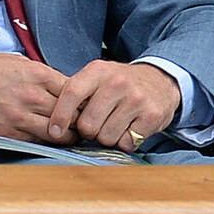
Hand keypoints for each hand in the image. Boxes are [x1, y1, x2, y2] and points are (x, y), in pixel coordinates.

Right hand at [0, 49, 78, 144]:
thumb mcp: (20, 62)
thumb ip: (44, 76)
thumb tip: (66, 87)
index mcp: (37, 74)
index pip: (75, 92)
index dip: (83, 100)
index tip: (86, 104)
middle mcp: (32, 96)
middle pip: (71, 114)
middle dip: (80, 119)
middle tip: (85, 122)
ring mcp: (20, 117)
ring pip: (58, 132)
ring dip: (67, 135)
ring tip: (71, 134)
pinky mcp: (8, 133)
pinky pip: (37, 141)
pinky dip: (47, 141)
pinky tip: (50, 138)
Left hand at [47, 59, 181, 151]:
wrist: (160, 80)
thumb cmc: (120, 84)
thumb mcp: (97, 77)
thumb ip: (76, 94)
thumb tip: (53, 125)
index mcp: (98, 71)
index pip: (71, 94)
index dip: (60, 116)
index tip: (54, 132)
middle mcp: (117, 82)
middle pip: (87, 125)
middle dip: (89, 131)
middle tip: (99, 123)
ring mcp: (136, 98)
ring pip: (106, 137)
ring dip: (108, 137)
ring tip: (116, 124)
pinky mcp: (152, 115)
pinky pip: (127, 142)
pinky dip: (126, 141)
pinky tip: (131, 127)